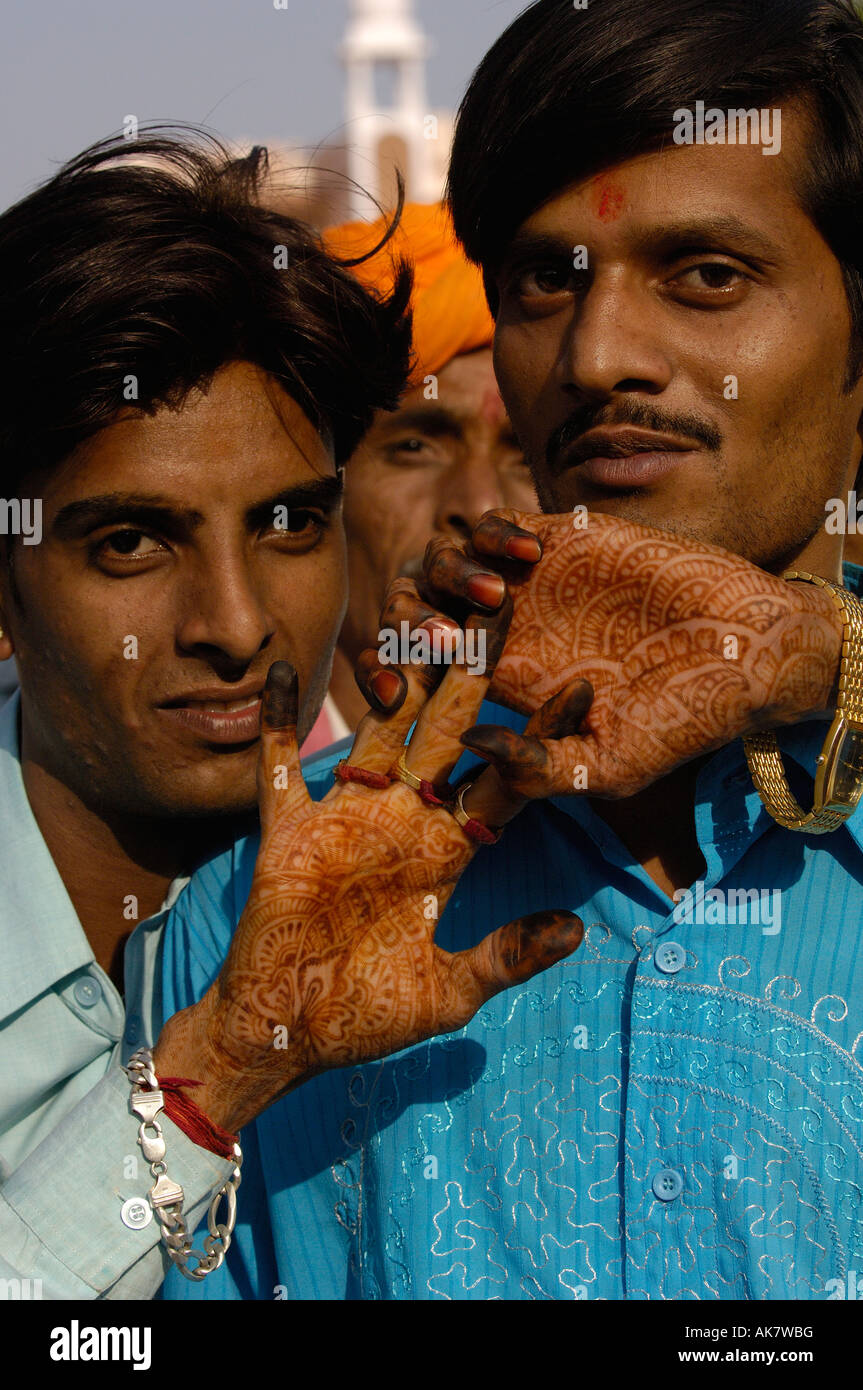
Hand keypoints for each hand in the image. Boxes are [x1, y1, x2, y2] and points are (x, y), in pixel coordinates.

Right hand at [155, 587, 583, 1131]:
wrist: (283, 1036)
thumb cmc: (365, 1020)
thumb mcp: (448, 991)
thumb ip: (507, 953)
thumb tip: (578, 928)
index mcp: (446, 852)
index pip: (503, 780)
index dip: (538, 736)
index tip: (582, 686)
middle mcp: (402, 820)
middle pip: (445, 734)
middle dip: (472, 676)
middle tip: (500, 611)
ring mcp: (344, 820)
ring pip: (376, 730)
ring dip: (394, 678)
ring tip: (418, 616)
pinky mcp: (289, 832)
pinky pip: (282, 766)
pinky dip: (280, 722)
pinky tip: (284, 671)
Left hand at [422, 509, 842, 799]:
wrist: (745, 654)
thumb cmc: (681, 722)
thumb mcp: (607, 765)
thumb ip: (537, 769)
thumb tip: (470, 744)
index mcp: (501, 689)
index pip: (418, 677)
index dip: (392, 681)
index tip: (398, 695)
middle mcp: (504, 634)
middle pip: (413, 615)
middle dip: (405, 626)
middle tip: (437, 641)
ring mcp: (529, 585)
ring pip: (442, 566)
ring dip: (449, 579)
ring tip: (497, 600)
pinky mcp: (561, 540)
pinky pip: (496, 525)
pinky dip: (496, 533)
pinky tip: (534, 553)